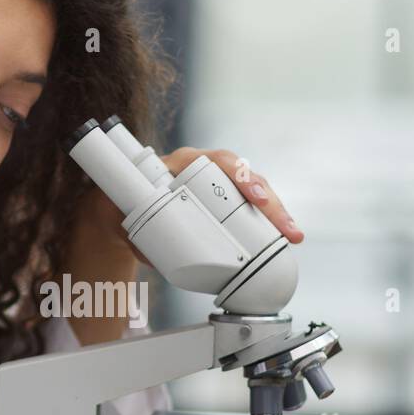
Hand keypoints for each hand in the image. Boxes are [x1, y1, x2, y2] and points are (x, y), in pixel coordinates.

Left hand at [78, 147, 304, 268]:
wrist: (121, 209)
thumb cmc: (125, 205)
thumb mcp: (127, 211)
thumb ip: (138, 226)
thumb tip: (153, 253)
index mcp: (182, 162)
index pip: (219, 161)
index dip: (240, 177)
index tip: (255, 197)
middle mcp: (204, 168)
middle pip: (245, 177)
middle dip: (269, 202)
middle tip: (284, 228)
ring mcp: (216, 184)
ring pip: (253, 191)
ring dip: (276, 213)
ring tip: (292, 236)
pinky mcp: (223, 201)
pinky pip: (250, 207)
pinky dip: (268, 222)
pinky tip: (284, 237)